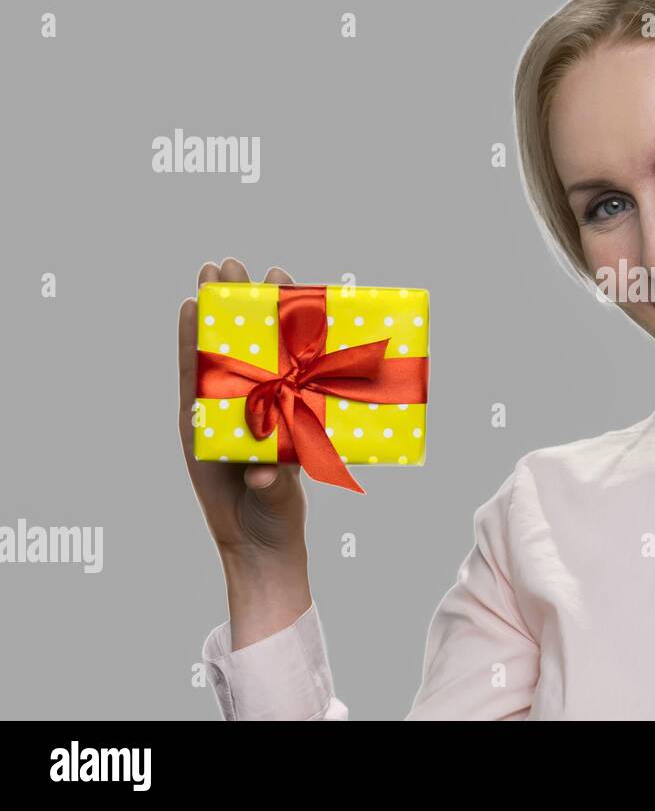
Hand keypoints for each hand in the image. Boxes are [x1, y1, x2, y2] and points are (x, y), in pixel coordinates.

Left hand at [178, 257, 307, 560]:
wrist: (267, 550)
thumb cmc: (259, 526)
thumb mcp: (265, 503)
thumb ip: (268, 484)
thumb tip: (268, 468)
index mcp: (206, 429)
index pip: (197, 369)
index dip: (194, 331)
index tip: (194, 295)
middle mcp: (223, 415)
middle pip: (223, 349)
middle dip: (226, 306)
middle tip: (230, 265)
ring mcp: (250, 415)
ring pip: (253, 357)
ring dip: (258, 317)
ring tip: (264, 278)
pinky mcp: (276, 421)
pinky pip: (281, 377)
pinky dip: (287, 349)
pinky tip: (298, 324)